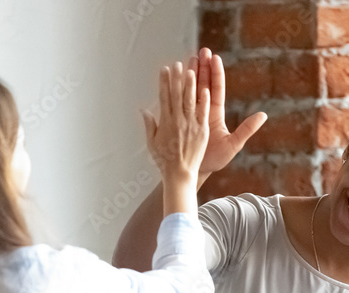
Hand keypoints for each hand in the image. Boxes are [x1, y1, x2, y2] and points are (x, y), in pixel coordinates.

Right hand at [142, 60, 209, 183]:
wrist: (179, 174)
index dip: (164, 82)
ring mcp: (190, 125)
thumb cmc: (164, 160)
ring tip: (191, 69)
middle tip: (177, 63)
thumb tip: (143, 110)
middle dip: (177, 78)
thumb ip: (150, 125)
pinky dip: (204, 100)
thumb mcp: (152, 143)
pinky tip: (205, 88)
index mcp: (165, 122)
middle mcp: (178, 121)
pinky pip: (203, 112)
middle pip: (177, 95)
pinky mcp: (201, 130)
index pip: (164, 97)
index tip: (164, 70)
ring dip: (191, 84)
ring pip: (190, 100)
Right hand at [189, 47, 266, 174]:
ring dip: (191, 74)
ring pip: (191, 90)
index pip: (216, 89)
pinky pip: (179, 102)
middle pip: (204, 84)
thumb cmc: (215, 160)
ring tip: (189, 58)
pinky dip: (178, 90)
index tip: (214, 58)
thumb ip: (247, 129)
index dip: (215, 73)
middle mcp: (204, 111)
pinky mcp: (182, 119)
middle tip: (202, 51)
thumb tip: (264, 115)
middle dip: (203, 68)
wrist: (196, 170)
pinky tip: (175, 78)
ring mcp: (192, 114)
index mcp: (216, 114)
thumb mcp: (233, 144)